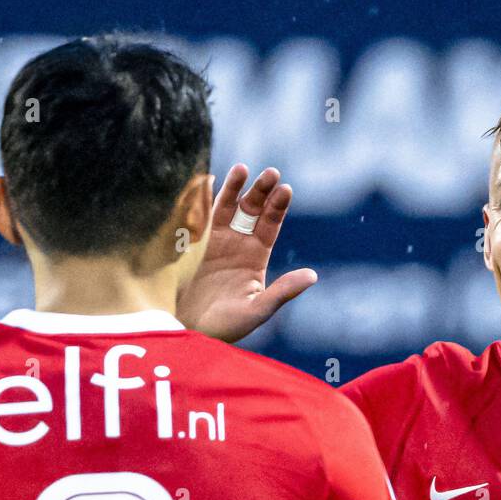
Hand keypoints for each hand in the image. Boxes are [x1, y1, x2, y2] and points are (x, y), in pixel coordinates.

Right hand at [176, 164, 317, 341]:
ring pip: (227, 207)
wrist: (188, 330)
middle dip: (261, 191)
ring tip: (243, 168)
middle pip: (252, 211)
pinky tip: (209, 179)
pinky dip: (204, 198)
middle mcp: (237, 245)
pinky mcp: (192, 242)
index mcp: (255, 258)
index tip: (285, 190)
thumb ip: (282, 292)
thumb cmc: (226, 327)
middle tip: (271, 173)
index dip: (278, 208)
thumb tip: (312, 275)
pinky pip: (199, 215)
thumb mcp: (258, 310)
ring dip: (235, 188)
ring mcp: (214, 241)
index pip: (270, 226)